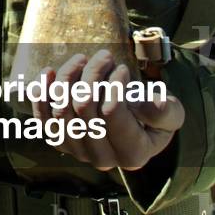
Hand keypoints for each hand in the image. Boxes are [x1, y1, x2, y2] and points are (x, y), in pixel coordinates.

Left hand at [32, 50, 184, 170]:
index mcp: (132, 153)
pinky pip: (42, 119)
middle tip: (104, 57)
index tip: (122, 69)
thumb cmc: (154, 116)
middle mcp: (102, 158)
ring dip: (68, 77)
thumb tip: (138, 103)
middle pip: (83, 106)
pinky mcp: (60, 141)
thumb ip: (163, 110)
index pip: (111, 111)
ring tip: (82, 60)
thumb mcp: (171, 112)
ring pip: (61, 109)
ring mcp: (78, 151)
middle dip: (93, 73)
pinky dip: (42, 94)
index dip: (114, 83)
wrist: (138, 125)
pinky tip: (49, 72)